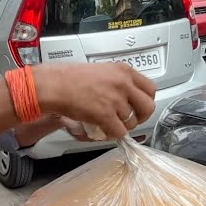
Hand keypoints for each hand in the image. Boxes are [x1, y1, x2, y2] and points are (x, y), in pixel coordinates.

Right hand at [30, 63, 155, 140]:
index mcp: (123, 71)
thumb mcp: (102, 71)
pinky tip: (105, 130)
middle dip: (140, 117)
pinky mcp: (106, 114)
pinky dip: (113, 134)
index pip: (150, 88)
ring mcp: (115, 99)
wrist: (55, 85)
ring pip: (131, 122)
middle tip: (131, 119)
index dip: (146, 101)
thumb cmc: (70, 78)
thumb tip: (127, 96)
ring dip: (122, 126)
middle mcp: (123, 84)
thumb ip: (117, 81)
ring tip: (110, 123)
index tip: (140, 106)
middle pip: (147, 106)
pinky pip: (119, 132)